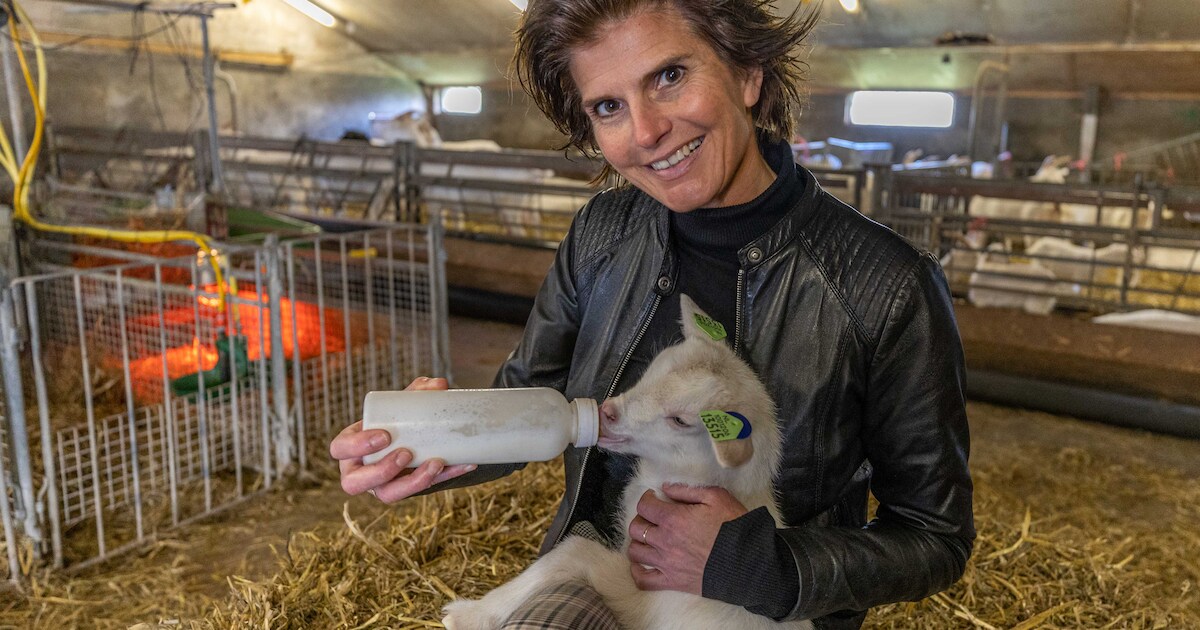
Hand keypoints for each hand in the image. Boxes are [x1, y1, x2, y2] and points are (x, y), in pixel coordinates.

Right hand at [329, 376, 476, 502]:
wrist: (411, 438)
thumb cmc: (394, 421)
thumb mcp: (399, 406)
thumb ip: (415, 393)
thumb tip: (439, 384)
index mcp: (349, 447)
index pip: (340, 449)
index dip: (357, 446)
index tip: (385, 435)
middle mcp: (360, 471)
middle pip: (354, 483)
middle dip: (380, 471)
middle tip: (406, 453)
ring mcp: (380, 486)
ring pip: (388, 495)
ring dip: (413, 483)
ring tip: (436, 463)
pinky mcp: (405, 492)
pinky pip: (421, 491)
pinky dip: (445, 478)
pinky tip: (463, 464)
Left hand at [625, 483, 748, 594]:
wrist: (748, 560)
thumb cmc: (734, 526)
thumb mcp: (715, 496)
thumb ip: (686, 490)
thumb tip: (665, 488)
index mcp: (673, 519)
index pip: (644, 506)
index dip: (647, 499)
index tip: (655, 498)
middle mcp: (664, 541)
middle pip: (636, 528)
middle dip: (641, 519)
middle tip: (653, 518)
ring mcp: (666, 564)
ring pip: (635, 552)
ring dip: (638, 542)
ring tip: (649, 538)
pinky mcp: (673, 582)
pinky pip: (643, 580)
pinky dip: (637, 572)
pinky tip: (642, 564)